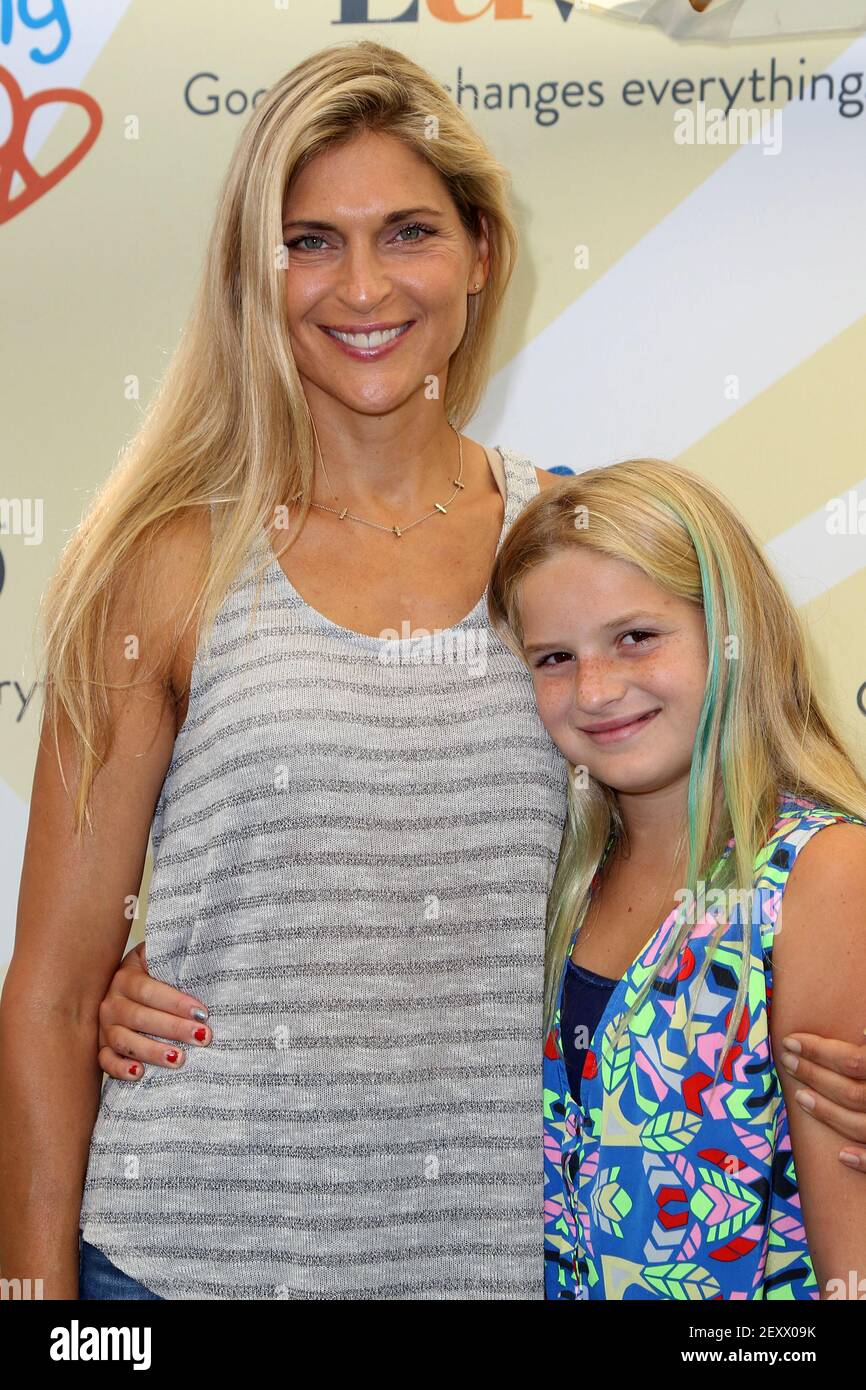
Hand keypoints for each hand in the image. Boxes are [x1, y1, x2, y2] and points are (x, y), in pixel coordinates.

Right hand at [97, 941, 211, 1079]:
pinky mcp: (102, 1048)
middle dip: (174, 1029)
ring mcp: (104, 1027)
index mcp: (125, 977)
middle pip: (140, 1017)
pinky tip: (139, 1073)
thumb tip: (197, 950)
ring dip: (152, 1051)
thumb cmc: (151, 973)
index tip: (202, 1013)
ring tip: (179, 1059)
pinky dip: (120, 1069)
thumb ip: (170, 955)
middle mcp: (111, 1003)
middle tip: (202, 1037)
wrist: (124, 987)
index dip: (175, 1002)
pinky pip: (105, 1061)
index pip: (148, 990)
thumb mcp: (156, 958)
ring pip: (124, 1041)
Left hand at [780, 1031, 865, 1169]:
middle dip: (815, 1076)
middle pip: (852, 1093)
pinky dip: (863, 1159)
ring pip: (861, 1125)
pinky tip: (841, 1156)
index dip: (820, 1050)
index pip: (854, 1060)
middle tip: (787, 1061)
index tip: (791, 1041)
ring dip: (828, 1113)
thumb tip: (861, 1031)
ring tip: (800, 1097)